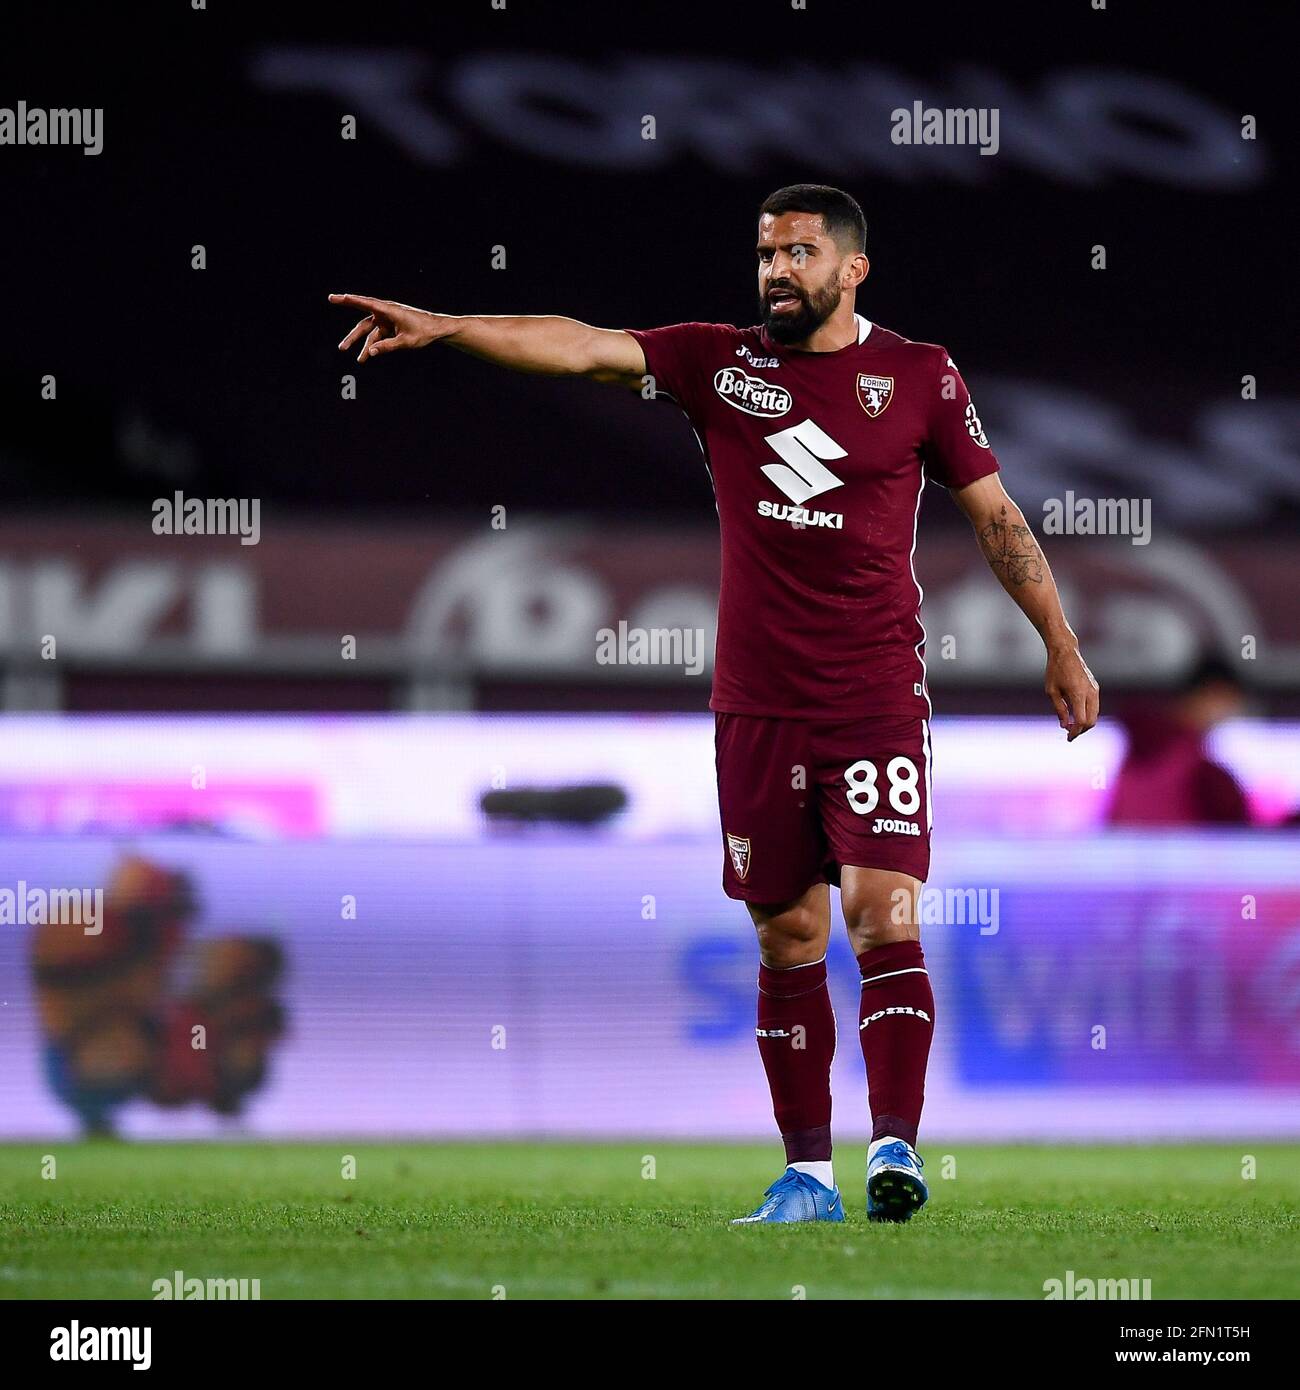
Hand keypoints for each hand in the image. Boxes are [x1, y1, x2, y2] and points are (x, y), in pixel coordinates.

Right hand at [328, 293, 457, 361]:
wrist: (436, 329)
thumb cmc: (423, 332)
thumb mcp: (406, 342)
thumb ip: (387, 347)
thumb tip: (370, 353)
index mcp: (388, 310)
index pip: (364, 303)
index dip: (348, 301)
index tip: (333, 298)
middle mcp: (384, 313)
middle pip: (364, 325)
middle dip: (353, 337)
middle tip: (340, 346)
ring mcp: (386, 320)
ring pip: (370, 333)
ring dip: (363, 346)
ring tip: (358, 361)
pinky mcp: (389, 327)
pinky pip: (378, 336)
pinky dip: (374, 346)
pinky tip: (369, 355)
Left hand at [1045, 641, 1099, 740]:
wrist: (1066, 652)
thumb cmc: (1055, 670)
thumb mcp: (1052, 691)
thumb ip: (1059, 709)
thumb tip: (1064, 725)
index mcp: (1078, 694)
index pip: (1081, 720)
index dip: (1075, 732)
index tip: (1068, 738)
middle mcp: (1090, 693)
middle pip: (1091, 721)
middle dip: (1081, 730)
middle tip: (1069, 734)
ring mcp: (1095, 690)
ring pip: (1095, 715)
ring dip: (1085, 724)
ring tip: (1071, 726)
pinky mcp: (1095, 688)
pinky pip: (1094, 707)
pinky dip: (1087, 715)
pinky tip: (1075, 716)